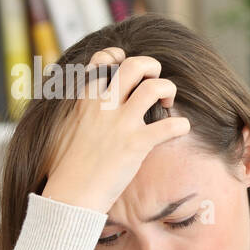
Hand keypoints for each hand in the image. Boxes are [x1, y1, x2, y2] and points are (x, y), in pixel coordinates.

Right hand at [41, 48, 191, 214]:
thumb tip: (90, 102)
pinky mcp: (137, 144)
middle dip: (152, 67)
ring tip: (169, 101)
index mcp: (86, 99)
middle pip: (134, 66)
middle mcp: (104, 106)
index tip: (129, 67)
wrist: (72, 193)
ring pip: (154, 88)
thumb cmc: (70, 165)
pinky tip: (180, 129)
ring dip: (168, 89)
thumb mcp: (67, 127)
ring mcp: (121, 123)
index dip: (118, 56)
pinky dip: (181, 125)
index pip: (102, 60)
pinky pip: (170, 125)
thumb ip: (81, 110)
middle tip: (156, 83)